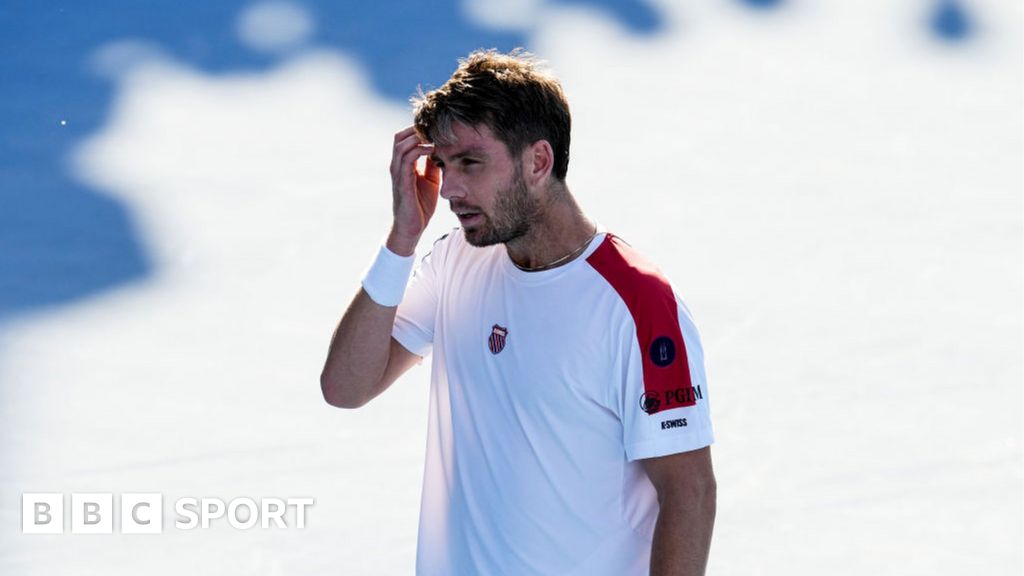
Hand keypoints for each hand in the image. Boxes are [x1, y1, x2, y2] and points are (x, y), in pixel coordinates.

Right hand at [387, 125, 440, 255]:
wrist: (412, 228)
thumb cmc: (420, 205)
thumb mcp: (431, 180)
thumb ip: (433, 165)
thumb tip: (443, 150)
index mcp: (403, 165)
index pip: (405, 139)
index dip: (417, 130)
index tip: (436, 127)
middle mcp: (397, 166)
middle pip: (399, 136)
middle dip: (416, 129)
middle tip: (434, 128)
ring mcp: (397, 173)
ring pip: (401, 144)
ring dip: (417, 137)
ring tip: (434, 135)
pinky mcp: (401, 182)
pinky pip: (407, 158)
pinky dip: (419, 149)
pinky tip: (433, 149)